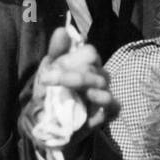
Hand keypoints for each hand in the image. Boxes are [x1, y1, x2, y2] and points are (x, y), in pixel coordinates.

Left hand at [24, 28, 119, 153]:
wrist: (47, 129)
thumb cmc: (50, 97)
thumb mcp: (47, 74)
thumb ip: (56, 53)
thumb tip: (62, 30)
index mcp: (86, 66)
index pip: (89, 52)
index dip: (71, 58)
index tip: (49, 70)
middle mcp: (97, 78)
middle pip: (93, 67)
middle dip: (69, 72)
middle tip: (47, 79)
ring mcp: (103, 96)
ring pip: (102, 82)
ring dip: (83, 81)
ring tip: (67, 85)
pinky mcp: (105, 115)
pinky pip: (113, 106)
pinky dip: (104, 101)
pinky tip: (90, 97)